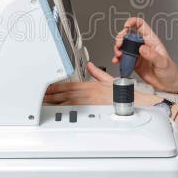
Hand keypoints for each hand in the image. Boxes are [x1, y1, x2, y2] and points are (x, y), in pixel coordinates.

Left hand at [44, 61, 161, 105]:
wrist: (139, 103)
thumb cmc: (128, 96)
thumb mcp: (111, 81)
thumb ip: (98, 73)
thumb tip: (90, 66)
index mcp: (92, 84)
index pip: (70, 83)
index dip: (56, 85)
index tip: (46, 87)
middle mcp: (90, 91)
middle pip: (66, 91)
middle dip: (51, 93)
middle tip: (38, 95)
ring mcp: (91, 100)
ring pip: (68, 99)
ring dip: (54, 101)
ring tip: (42, 102)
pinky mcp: (94, 108)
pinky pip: (75, 108)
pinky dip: (64, 108)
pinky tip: (56, 110)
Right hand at [113, 17, 177, 92]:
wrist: (169, 84)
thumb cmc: (170, 71)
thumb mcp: (163, 62)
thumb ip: (152, 55)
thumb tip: (142, 48)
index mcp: (151, 41)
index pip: (141, 25)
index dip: (132, 22)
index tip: (126, 26)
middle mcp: (143, 46)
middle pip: (129, 35)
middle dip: (121, 37)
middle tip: (119, 44)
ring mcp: (138, 54)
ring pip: (124, 46)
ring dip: (118, 48)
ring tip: (118, 54)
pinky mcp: (134, 63)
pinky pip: (124, 58)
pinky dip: (118, 59)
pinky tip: (117, 61)